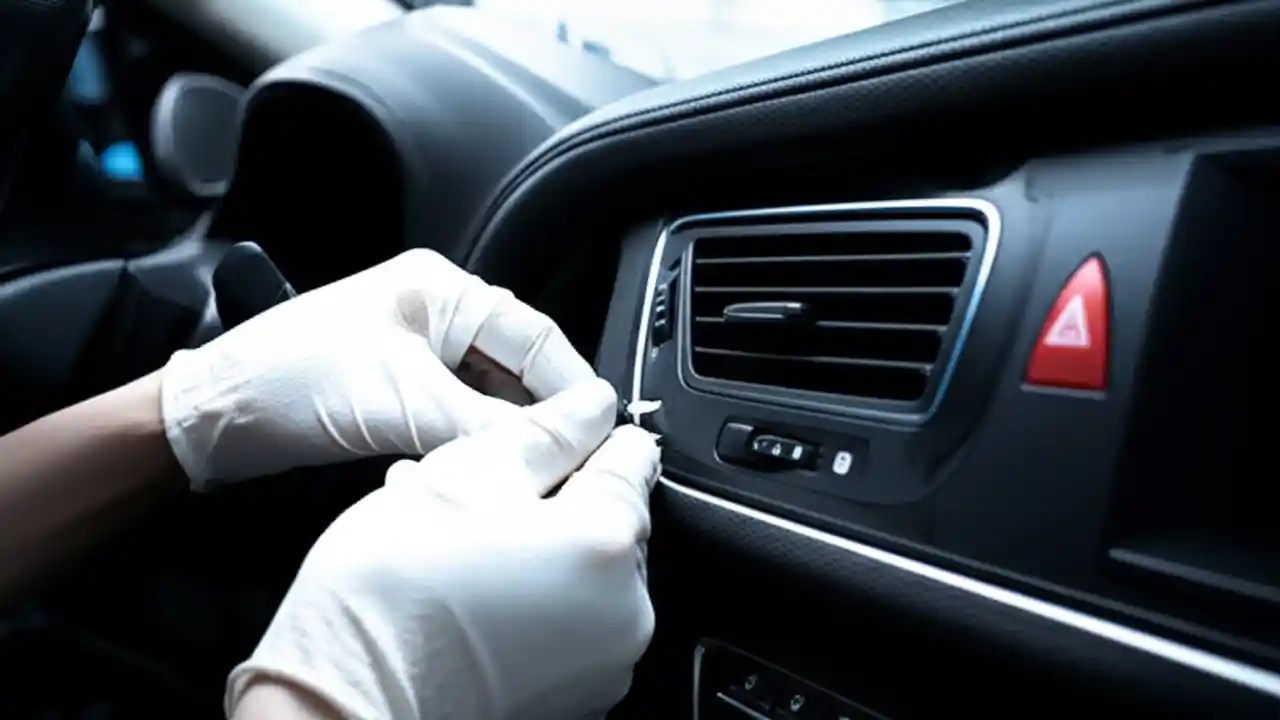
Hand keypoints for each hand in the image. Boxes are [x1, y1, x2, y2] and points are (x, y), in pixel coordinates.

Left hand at [161, 249, 594, 487]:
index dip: (572, 384)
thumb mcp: (399, 401)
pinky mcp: (399, 387)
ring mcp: (416, 350)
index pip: (535, 333)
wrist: (210, 420)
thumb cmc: (285, 382)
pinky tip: (479, 467)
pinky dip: (474, 441)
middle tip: (568, 457)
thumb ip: (483, 423)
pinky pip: (459, 413)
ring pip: (490, 393)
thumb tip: (553, 443)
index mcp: (440, 287)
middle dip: (542, 411)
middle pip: (518, 364)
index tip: (600, 429)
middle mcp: (434, 312)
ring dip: (506, 430)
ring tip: (525, 468)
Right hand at [225, 379, 660, 719]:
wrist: (347, 702)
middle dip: (551, 500)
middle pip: (609, 521)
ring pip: (583, 574)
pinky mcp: (577, 698)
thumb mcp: (466, 474)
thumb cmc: (393, 595)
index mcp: (607, 542)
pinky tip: (471, 594)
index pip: (632, 457)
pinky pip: (568, 628)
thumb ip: (548, 432)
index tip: (556, 436)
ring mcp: (604, 663)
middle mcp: (626, 610)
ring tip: (459, 546)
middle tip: (478, 497)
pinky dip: (532, 604)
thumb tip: (593, 405)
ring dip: (537, 551)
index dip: (587, 436)